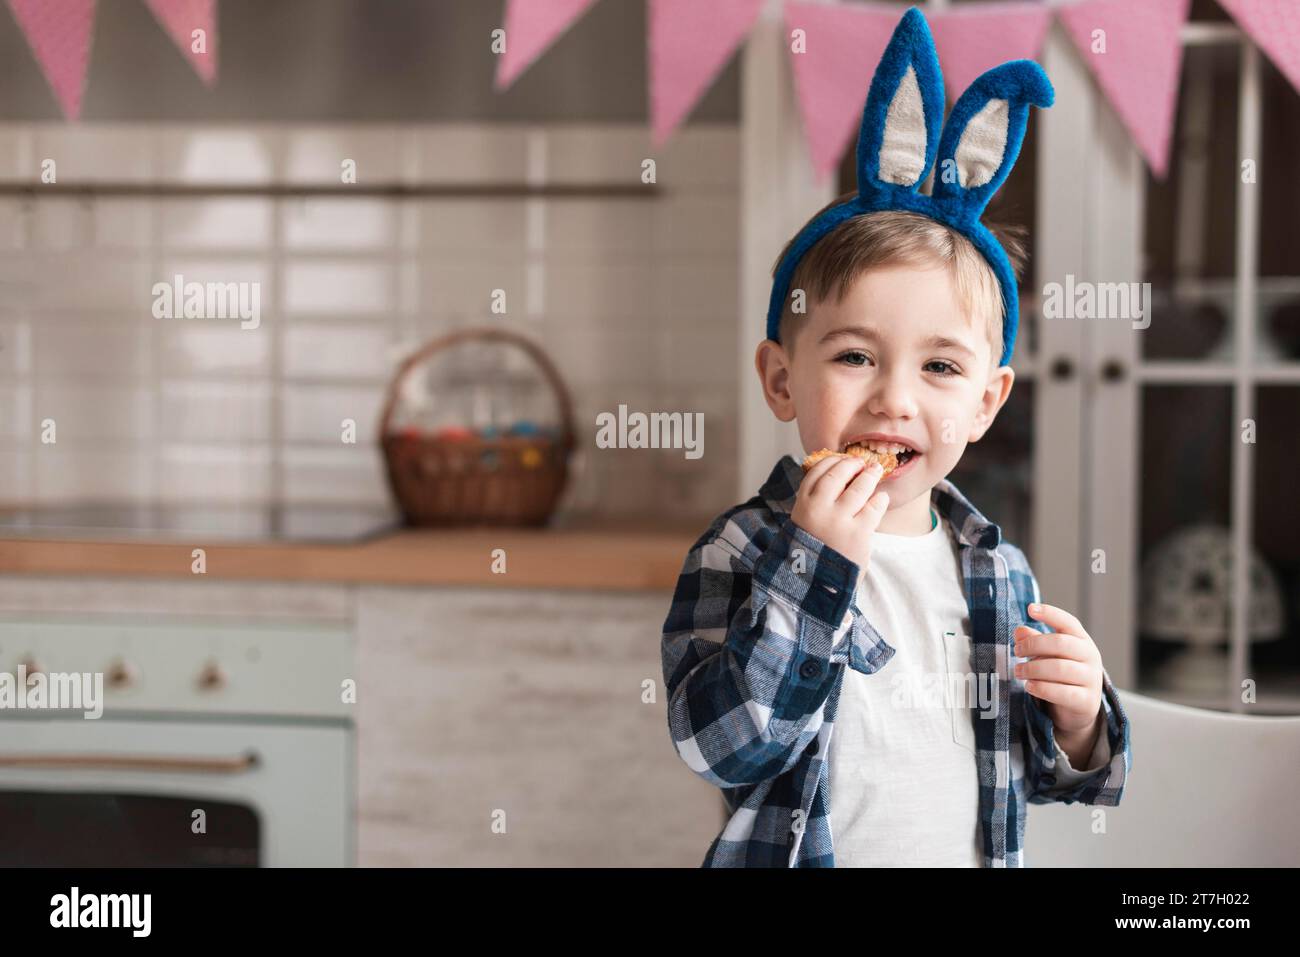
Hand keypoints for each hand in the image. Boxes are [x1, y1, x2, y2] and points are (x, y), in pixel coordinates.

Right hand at [789, 453, 889, 571]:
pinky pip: (874, 507)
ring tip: (875, 472)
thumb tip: (840, 471)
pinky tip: (881, 499)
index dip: (833, 460)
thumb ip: (816, 499)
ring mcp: (839, 521)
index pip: (817, 470)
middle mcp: (819, 509)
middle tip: (862, 462)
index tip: (843, 459)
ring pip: (859, 487)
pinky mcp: (858, 533)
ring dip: (870, 476)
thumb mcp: (805, 521)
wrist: (816, 583)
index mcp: (803, 504)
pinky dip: (880, 499)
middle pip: (838, 474)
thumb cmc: (814, 548)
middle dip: (852, 464)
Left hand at [1013, 602, 1103, 739]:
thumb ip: (1035, 642)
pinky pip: (1062, 693)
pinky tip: (1029, 686)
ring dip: (1033, 668)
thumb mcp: (1048, 656)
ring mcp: (1092, 680)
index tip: (1030, 609)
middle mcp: (1091, 657)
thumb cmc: (1061, 676)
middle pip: (1061, 643)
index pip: (1068, 622)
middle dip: (1034, 645)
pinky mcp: (1087, 701)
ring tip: (1018, 671)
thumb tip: (1019, 631)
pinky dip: (1042, 688)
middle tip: (1016, 651)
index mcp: (1082, 641)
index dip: (1050, 614)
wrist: (1079, 709)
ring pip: (1060, 668)